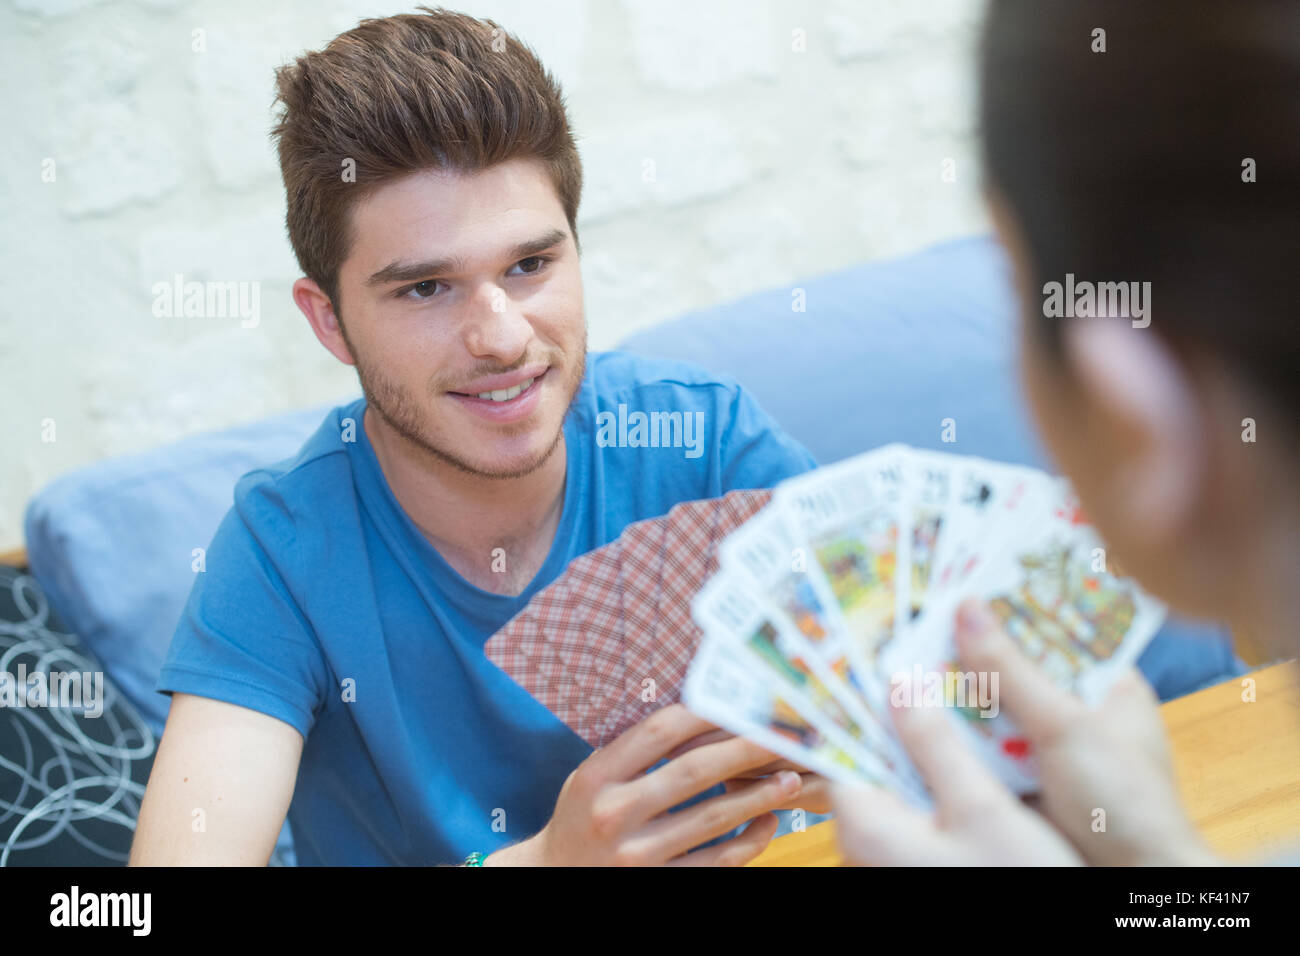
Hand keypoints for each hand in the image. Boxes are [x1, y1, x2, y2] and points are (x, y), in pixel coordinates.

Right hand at [485, 703, 800, 865]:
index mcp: (597, 776)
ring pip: (712, 819)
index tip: (743, 700)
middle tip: (785, 736)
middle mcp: (614, 814)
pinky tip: (767, 823)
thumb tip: (701, 713)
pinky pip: (715, 864)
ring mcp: (636, 856)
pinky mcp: (656, 886)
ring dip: (758, 796)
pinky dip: (747, 843)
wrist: (551, 878)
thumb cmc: (580, 818)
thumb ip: (634, 751)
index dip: (707, 712)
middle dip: (746, 749)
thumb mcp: (591, 777)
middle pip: (694, 771)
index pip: (660, 731)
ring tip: (791, 779)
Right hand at [832, 599, 1219, 865]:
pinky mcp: (1020, 781)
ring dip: (952, 692)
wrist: (1127, 882)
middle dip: (966, 647)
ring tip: (896, 653)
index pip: (1052, 625)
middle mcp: (1074, 710)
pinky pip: (978, 748)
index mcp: (1105, 683)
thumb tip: (965, 607)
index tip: (959, 576)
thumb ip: (1012, 670)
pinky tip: (908, 712)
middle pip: (1012, 665)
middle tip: (912, 611)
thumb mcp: (1064, 725)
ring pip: (990, 708)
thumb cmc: (1123, 801)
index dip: (1007, 601)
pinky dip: (950, 735)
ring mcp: (1045, 748)